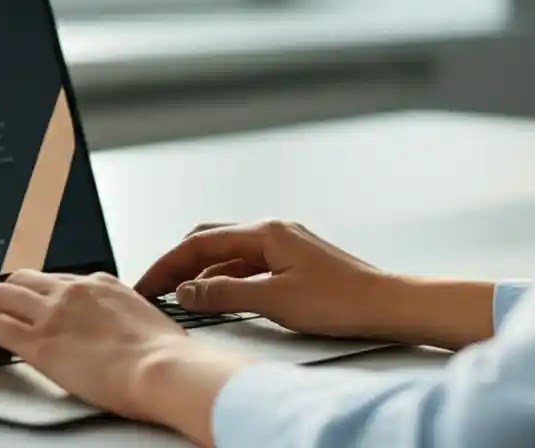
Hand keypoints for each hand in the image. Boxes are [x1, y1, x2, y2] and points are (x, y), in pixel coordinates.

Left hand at [0, 270, 253, 442]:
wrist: (163, 368)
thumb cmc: (166, 354)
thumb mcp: (147, 320)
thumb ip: (127, 318)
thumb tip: (131, 331)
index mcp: (102, 284)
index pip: (60, 279)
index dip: (45, 292)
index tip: (40, 302)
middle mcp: (74, 291)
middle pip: (27, 278)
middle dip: (13, 292)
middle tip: (7, 306)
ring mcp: (53, 314)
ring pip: (5, 294)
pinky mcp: (38, 342)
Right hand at [135, 220, 495, 348]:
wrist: (388, 304)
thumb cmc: (342, 301)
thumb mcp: (274, 300)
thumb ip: (224, 294)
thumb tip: (187, 290)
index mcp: (265, 232)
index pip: (199, 242)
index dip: (167, 264)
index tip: (146, 283)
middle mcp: (273, 231)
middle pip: (210, 240)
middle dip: (178, 263)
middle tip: (155, 287)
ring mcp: (285, 244)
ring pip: (228, 253)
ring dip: (201, 272)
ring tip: (179, 295)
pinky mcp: (294, 261)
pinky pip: (246, 264)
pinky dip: (224, 278)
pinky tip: (218, 297)